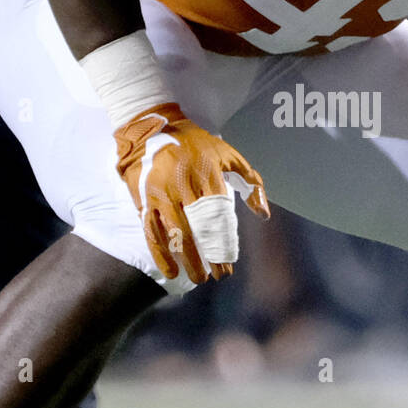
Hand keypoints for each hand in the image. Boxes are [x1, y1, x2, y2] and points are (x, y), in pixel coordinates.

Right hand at [115, 103, 269, 283]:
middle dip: (209, 256)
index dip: (224, 243)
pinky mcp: (143, 200)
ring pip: (174, 234)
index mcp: (207, 175)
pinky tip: (171, 270)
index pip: (219, 217)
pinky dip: (160, 254)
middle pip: (198, 229)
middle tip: (218, 276)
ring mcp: (161, 194)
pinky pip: (151, 232)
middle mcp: (182, 186)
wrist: (151, 129)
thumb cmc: (195, 144)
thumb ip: (250, 181)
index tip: (229, 264)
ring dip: (187, 260)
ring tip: (199, 278)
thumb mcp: (228, 154)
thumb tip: (264, 214)